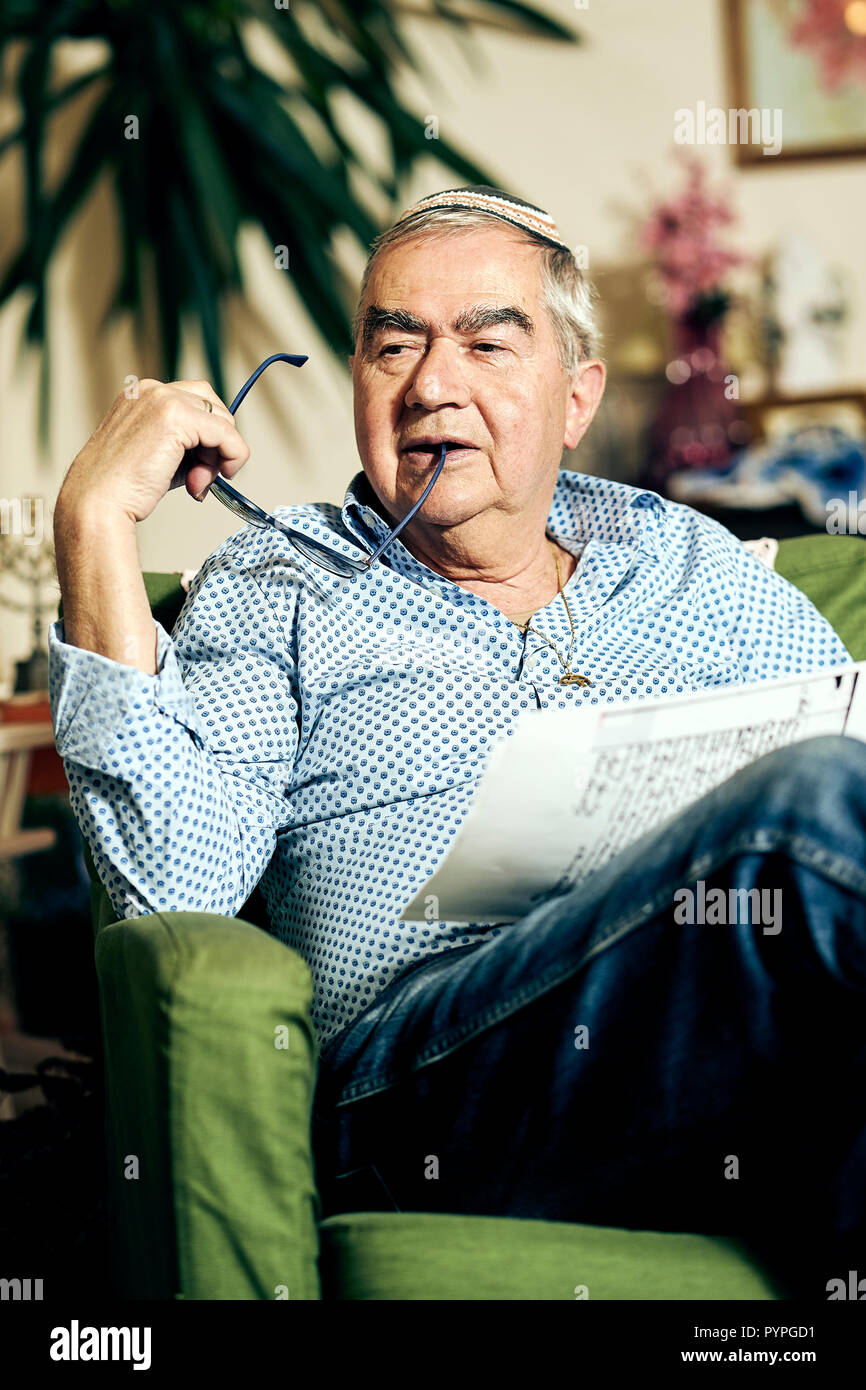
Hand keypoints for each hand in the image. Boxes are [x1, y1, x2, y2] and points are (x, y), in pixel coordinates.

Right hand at [56, 378, 250, 525]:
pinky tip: (206, 482)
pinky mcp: (177, 417)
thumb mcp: (159, 454)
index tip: (200, 466)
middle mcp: (152, 389)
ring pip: (223, 420)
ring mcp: (163, 399)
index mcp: (143, 394)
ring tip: (196, 483)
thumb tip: (221, 452)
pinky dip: (230, 458)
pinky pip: (227, 434)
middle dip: (216, 443)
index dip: (207, 434)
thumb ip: (188, 445)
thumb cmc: (122, 486)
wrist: (98, 502)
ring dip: (219, 456)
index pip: (196, 400)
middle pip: (213, 405)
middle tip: (201, 477)